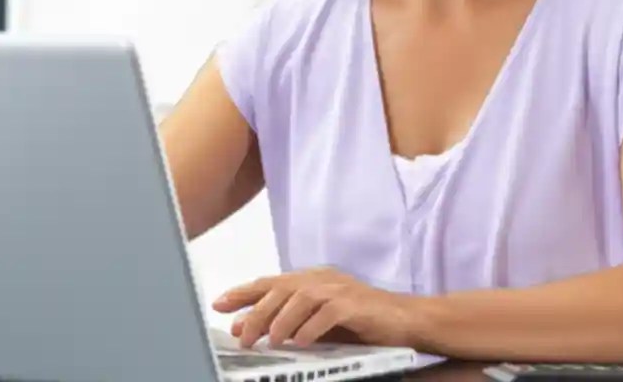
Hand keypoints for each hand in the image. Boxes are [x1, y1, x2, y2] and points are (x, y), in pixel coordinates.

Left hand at [212, 267, 421, 348]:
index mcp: (312, 279)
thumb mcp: (317, 320)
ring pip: (299, 300)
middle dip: (256, 313)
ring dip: (280, 322)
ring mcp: (339, 290)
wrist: (405, 318)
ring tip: (269, 342)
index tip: (217, 303)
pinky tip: (301, 343)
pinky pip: (326, 314)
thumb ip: (285, 321)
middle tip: (242, 337)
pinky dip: (310, 329)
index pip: (270, 282)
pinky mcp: (354, 305)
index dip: (243, 292)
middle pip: (280, 290)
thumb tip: (247, 328)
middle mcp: (322, 279)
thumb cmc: (360, 321)